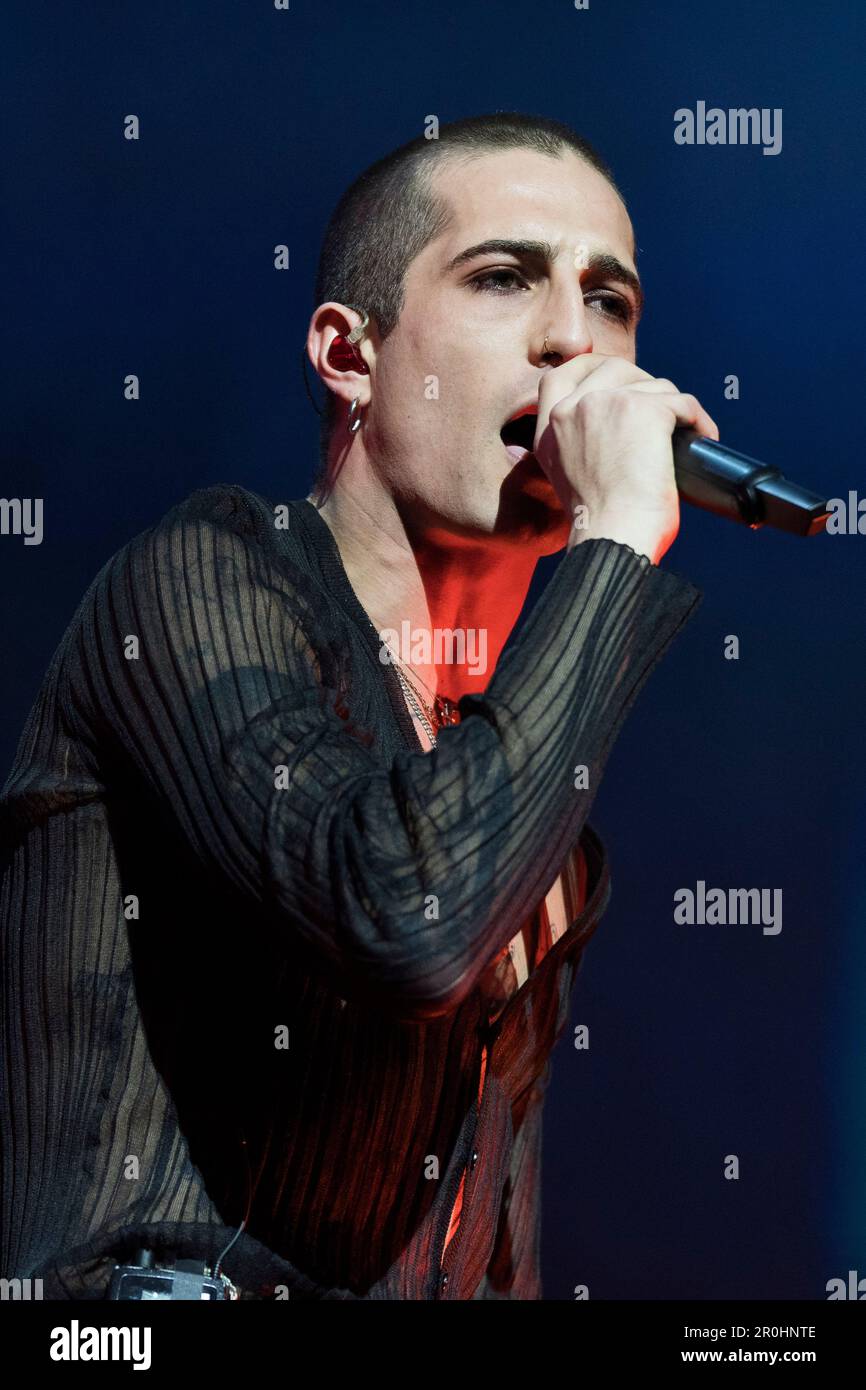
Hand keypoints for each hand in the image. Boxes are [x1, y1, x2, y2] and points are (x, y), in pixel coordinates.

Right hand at [532, 354, 718, 563]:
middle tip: (662, 413)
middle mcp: (571, 410)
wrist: (614, 539)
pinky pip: (683, 401)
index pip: (561, 375)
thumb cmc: (601, 524)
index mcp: (548, 429)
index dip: (591, 368)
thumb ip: (576, 442)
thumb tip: (614, 427)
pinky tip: (702, 438)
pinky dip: (699, 420)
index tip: (618, 380)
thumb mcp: (568, 476)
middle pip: (614, 368)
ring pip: (654, 384)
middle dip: (644, 384)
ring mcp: (606, 404)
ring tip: (686, 435)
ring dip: (675, 407)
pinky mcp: (643, 409)